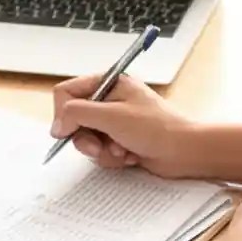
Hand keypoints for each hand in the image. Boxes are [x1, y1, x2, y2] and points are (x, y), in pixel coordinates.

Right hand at [50, 74, 201, 177]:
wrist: (185, 151)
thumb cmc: (157, 128)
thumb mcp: (111, 116)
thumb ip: (77, 114)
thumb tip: (56, 125)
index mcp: (107, 83)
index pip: (66, 93)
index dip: (63, 114)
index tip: (67, 132)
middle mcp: (109, 100)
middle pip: (74, 119)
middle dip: (87, 138)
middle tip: (100, 146)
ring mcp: (114, 121)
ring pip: (86, 139)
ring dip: (102, 150)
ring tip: (124, 151)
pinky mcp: (120, 140)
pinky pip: (101, 151)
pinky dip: (113, 158)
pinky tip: (131, 156)